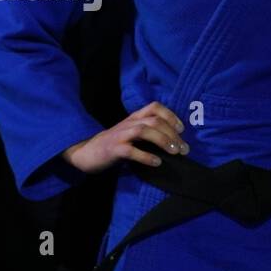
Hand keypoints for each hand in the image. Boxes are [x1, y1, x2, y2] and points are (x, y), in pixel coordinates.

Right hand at [62, 101, 187, 173]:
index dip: (170, 115)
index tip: (181, 129)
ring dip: (162, 141)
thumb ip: (145, 133)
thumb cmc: (112, 145)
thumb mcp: (129, 133)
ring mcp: (120, 136)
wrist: (85, 153)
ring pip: (143, 131)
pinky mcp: (113, 150)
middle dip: (172, 134)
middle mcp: (128, 123)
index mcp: (133, 118)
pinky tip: (157, 163)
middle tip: (184, 149)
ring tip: (174, 153)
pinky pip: (131, 151)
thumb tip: (172, 141)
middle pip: (153, 121)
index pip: (154, 107)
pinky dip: (146, 157)